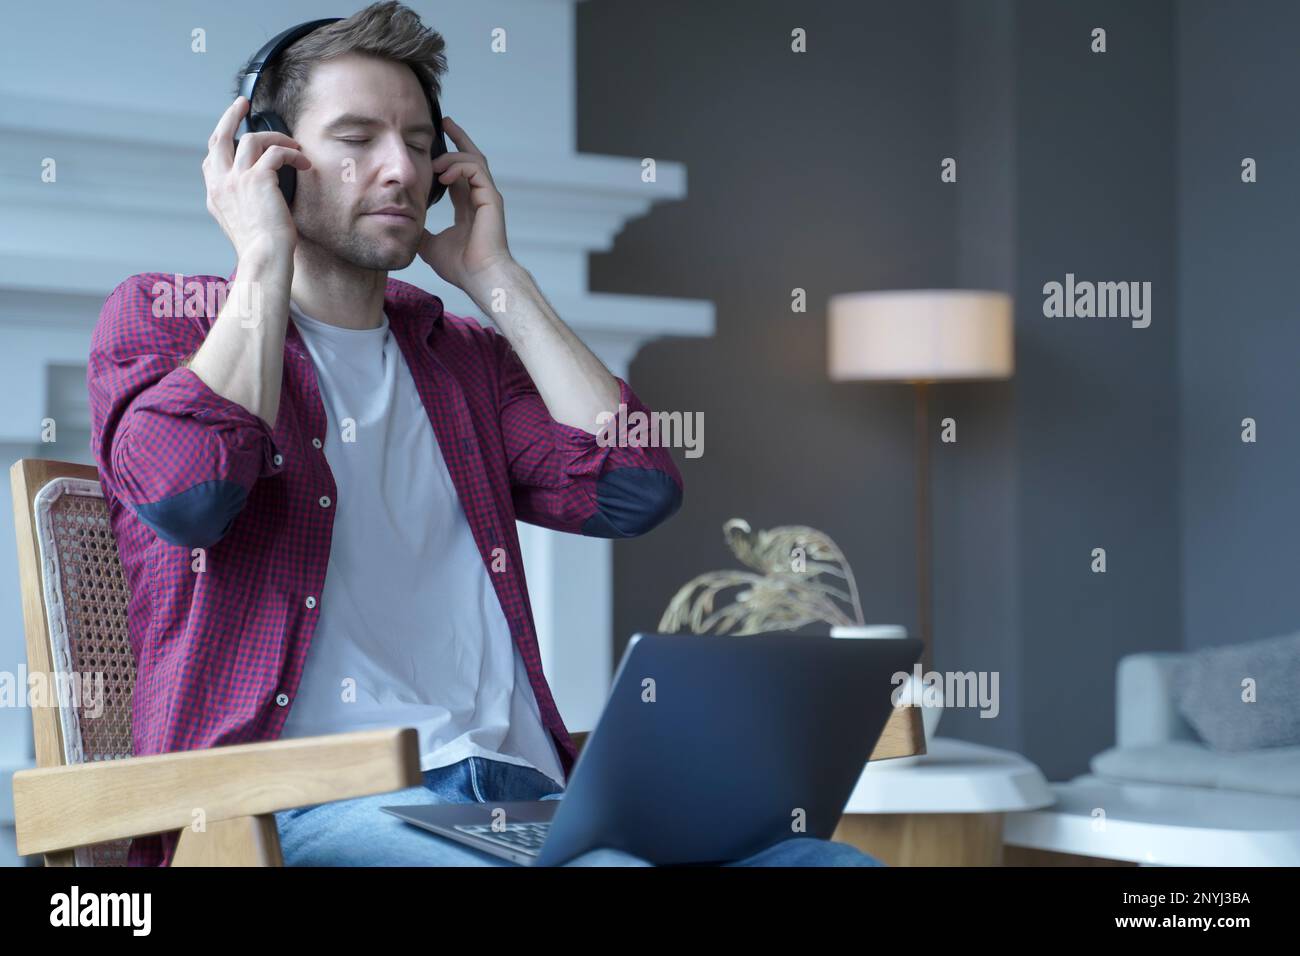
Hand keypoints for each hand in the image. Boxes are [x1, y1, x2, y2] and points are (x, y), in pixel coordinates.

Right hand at [202, 96, 311, 261]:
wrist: (264, 259)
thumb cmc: (262, 249)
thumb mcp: (243, 224)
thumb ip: (242, 204)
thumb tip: (258, 192)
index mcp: (215, 196)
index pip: (211, 159)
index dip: (222, 141)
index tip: (233, 131)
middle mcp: (221, 184)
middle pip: (219, 137)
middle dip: (230, 116)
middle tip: (243, 103)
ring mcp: (236, 180)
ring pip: (251, 138)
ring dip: (276, 137)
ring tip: (294, 146)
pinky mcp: (257, 179)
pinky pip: (276, 152)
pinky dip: (292, 154)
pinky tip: (303, 163)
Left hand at [417, 116, 513, 288]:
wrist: (480, 278)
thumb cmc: (461, 267)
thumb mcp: (429, 244)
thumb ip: (420, 230)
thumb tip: (402, 226)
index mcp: (467, 207)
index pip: (458, 173)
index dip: (447, 158)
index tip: (434, 145)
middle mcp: (479, 198)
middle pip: (470, 158)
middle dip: (458, 138)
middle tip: (443, 122)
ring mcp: (487, 197)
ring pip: (473, 160)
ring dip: (453, 156)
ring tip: (435, 161)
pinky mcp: (491, 198)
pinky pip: (475, 169)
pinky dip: (458, 167)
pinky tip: (443, 174)